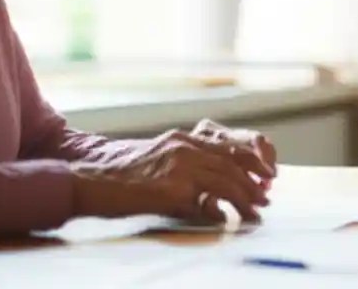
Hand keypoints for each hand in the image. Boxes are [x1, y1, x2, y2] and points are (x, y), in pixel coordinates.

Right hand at [71, 128, 273, 223]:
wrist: (90, 181)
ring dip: (246, 195)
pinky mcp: (172, 187)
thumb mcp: (159, 164)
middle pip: (233, 161)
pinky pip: (206, 198)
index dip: (251, 160)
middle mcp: (184, 147)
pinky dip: (224, 208)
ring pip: (226, 178)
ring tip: (256, 209)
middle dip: (255, 179)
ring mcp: (179, 166)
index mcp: (182, 140)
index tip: (266, 173)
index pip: (227, 146)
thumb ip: (187, 175)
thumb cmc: (120, 178)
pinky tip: (230, 218)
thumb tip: (213, 202)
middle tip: (267, 194)